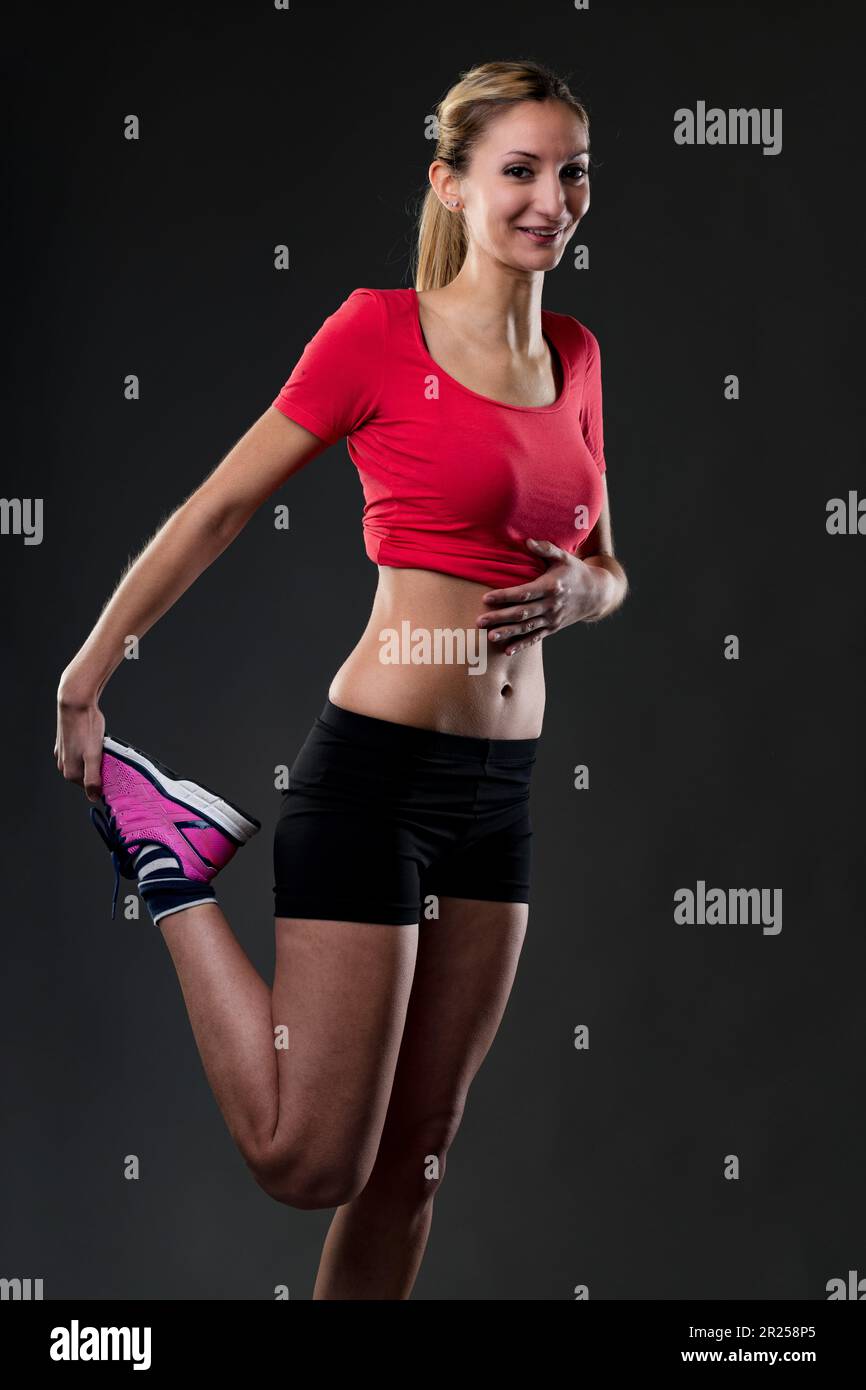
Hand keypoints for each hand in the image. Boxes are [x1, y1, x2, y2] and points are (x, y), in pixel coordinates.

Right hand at [55, 680, 105, 802]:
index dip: (103, 782)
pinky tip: (94, 740)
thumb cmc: (86, 727)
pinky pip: (80, 752)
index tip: (113, 772)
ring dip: (94, 759)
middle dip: (99, 770)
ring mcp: (62, 752)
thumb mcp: (93, 756)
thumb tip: (93, 797)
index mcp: (69, 771)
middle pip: (86, 776)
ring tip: (101, 747)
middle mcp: (63, 764)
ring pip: (83, 763)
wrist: (75, 702)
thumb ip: (92, 779)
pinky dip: (89, 750)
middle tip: (109, 758)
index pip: (90, 788)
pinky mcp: (65, 742)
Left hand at [475, 538, 600, 654]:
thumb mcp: (564, 557)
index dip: (504, 596)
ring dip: (507, 633)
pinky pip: (536, 638)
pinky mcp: (553, 628)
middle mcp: (552, 605)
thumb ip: (545, 549)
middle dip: (500, 618)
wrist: (596, 593)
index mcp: (551, 586)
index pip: (524, 593)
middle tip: (479, 621)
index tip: (486, 598)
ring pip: (527, 628)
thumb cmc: (575, 572)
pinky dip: (522, 645)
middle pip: (522, 613)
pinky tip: (507, 650)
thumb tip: (527, 541)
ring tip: (489, 637)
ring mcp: (553, 619)